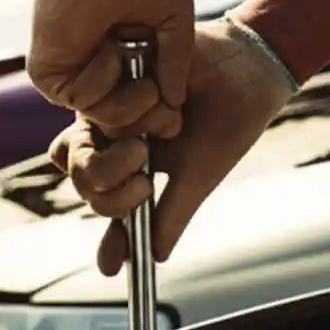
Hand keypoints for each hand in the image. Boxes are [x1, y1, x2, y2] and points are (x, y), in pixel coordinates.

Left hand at [28, 0, 193, 137]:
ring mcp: (73, 77)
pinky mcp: (49, 77)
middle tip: (155, 92)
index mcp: (127, 61)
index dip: (162, 118)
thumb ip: (177, 62)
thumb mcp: (173, 17)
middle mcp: (99, 74)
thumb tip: (175, 105)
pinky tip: (103, 44)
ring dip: (127, 91)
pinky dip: (101, 76)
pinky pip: (83, 101)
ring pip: (109, 119)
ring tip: (126, 50)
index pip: (146, 110)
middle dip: (149, 116)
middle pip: (128, 125)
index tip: (175, 119)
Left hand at [49, 17, 297, 275]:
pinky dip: (139, 108)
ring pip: (86, 135)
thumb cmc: (227, 125)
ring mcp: (112, 102)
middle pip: (78, 167)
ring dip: (130, 139)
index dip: (107, 211)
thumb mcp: (198, 179)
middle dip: (108, 177)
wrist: (251, 72)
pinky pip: (107, 98)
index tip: (124, 234)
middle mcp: (112, 134)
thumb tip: (154, 260)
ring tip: (172, 122)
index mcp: (127, 163)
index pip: (95, 194)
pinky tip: (170, 101)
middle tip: (144, 167)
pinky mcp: (118, 69)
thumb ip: (169, 217)